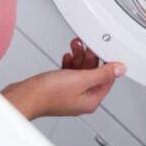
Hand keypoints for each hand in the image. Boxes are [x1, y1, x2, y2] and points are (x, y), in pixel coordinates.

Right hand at [2, 38, 124, 118]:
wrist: (24, 96)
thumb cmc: (47, 94)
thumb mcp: (81, 79)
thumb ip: (102, 73)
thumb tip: (120, 69)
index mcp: (91, 100)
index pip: (107, 79)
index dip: (107, 62)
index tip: (104, 50)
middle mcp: (82, 99)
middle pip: (93, 73)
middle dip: (90, 57)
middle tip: (86, 45)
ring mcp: (69, 94)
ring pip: (80, 71)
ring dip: (79, 57)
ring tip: (75, 46)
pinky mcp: (58, 89)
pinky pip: (69, 73)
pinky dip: (69, 63)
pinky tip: (67, 57)